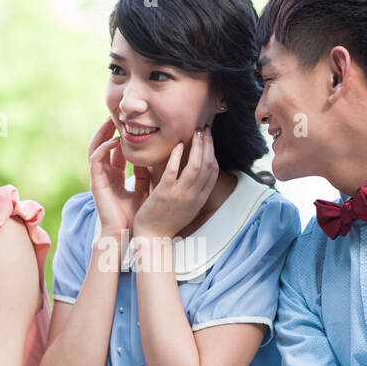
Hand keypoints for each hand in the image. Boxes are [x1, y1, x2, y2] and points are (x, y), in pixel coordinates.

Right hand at [88, 117, 150, 235]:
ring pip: (96, 148)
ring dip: (103, 134)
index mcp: (115, 176)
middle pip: (103, 145)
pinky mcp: (96, 182)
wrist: (125, 234)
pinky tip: (114, 141)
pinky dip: (104, 148)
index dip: (121, 136)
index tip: (132, 124)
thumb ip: (144, 174)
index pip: (115, 150)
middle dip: (109, 130)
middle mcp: (105, 174)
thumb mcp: (142, 189)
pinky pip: (96, 159)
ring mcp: (99, 177)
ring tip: (112, 121)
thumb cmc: (134, 216)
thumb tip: (155, 158)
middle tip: (119, 115)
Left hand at [132, 126, 218, 240]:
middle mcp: (194, 196)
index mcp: (201, 198)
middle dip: (208, 144)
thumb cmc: (166, 220)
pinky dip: (178, 156)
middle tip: (204, 128)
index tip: (209, 138)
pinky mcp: (165, 194)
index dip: (213, 151)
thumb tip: (194, 170)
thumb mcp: (187, 206)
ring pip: (196, 165)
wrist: (152, 237)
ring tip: (195, 132)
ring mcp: (181, 195)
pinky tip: (178, 145)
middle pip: (208, 165)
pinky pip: (174, 171)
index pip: (214, 171)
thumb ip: (192, 189)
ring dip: (198, 146)